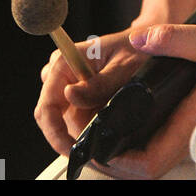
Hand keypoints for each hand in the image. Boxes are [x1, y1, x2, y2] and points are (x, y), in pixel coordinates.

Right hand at [34, 27, 147, 158]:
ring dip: (86, 127)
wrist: (149, 46)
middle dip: (74, 132)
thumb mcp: (124, 66)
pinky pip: (77, 118)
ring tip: (111, 119)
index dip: (56, 133)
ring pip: (66, 120)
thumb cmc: (137, 50)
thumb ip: (100, 83)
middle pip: (52, 118)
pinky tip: (108, 117)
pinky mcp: (77, 94)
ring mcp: (67, 84)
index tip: (72, 149)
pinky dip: (92, 123)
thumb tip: (69, 94)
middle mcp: (61, 73)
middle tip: (98, 142)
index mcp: (65, 61)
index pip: (47, 105)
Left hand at [83, 20, 195, 180]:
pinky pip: (158, 138)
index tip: (93, 143)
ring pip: (149, 153)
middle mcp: (191, 134)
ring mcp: (193, 129)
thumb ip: (175, 39)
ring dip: (120, 142)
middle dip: (109, 154)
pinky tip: (122, 108)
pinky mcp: (194, 118)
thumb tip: (140, 38)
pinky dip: (135, 131)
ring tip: (94, 115)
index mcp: (192, 124)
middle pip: (142, 166)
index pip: (148, 165)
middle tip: (83, 126)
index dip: (116, 162)